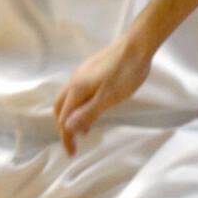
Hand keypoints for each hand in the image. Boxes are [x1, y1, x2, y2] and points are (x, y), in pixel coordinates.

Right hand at [53, 34, 153, 155]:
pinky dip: (80, 105)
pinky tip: (94, 107)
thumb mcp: (109, 97)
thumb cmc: (126, 72)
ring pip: (69, 98)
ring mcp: (83, 73)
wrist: (138, 44)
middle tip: (74, 141)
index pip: (64, 118)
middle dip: (63, 126)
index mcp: (77, 89)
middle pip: (60, 107)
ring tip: (85, 129)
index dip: (66, 137)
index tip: (72, 153)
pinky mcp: (92, 69)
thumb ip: (88, 113)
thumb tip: (67, 128)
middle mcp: (75, 80)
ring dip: (72, 115)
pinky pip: (78, 91)